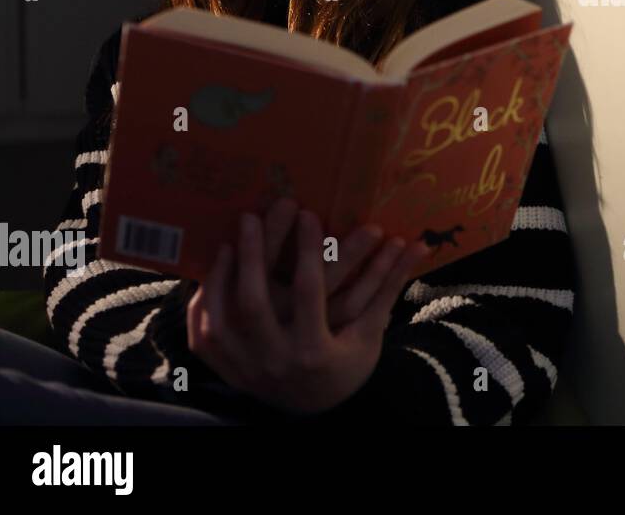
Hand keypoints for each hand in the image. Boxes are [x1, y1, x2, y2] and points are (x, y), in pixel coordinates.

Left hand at [186, 207, 426, 415]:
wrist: (321, 409)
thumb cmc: (349, 363)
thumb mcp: (371, 329)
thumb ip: (391, 285)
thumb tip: (420, 244)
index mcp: (314, 350)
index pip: (309, 292)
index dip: (308, 250)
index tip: (309, 214)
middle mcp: (276, 361)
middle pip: (254, 302)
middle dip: (252, 255)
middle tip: (252, 215)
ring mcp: (247, 370)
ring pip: (222, 320)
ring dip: (221, 278)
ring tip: (228, 243)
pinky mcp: (229, 372)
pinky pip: (204, 339)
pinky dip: (204, 308)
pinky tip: (211, 279)